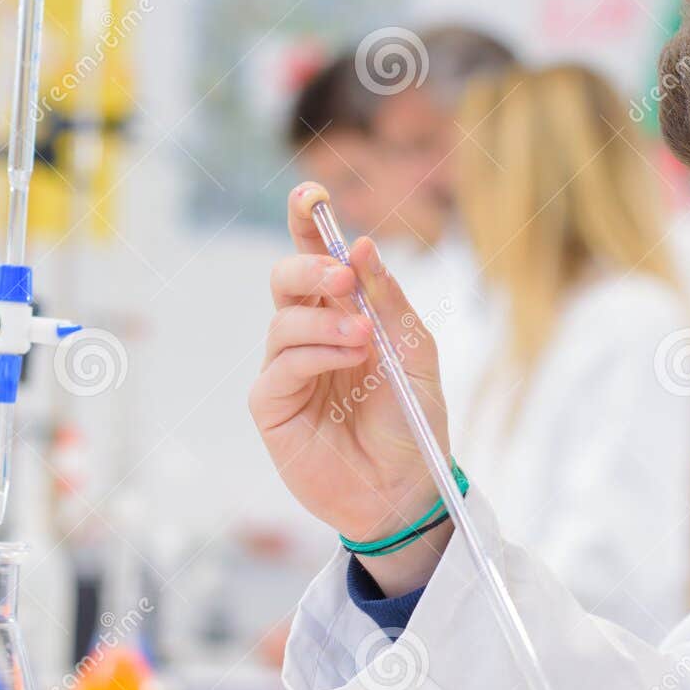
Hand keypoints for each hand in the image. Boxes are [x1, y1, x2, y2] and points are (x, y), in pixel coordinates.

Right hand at [248, 182, 452, 594]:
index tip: (312, 196)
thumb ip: (390, 302)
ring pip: (283, 321)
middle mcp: (309, 336)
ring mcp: (288, 371)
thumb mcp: (415, 354)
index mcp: (343, 314)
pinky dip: (314, 354)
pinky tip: (347, 359)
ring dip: (325, 321)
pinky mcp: (274, 407)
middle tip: (344, 276)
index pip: (315, 258)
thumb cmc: (412, 424)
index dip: (307, 223)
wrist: (408, 492)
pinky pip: (281, 366)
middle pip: (286, 279)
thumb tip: (362, 247)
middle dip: (310, 267)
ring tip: (364, 339)